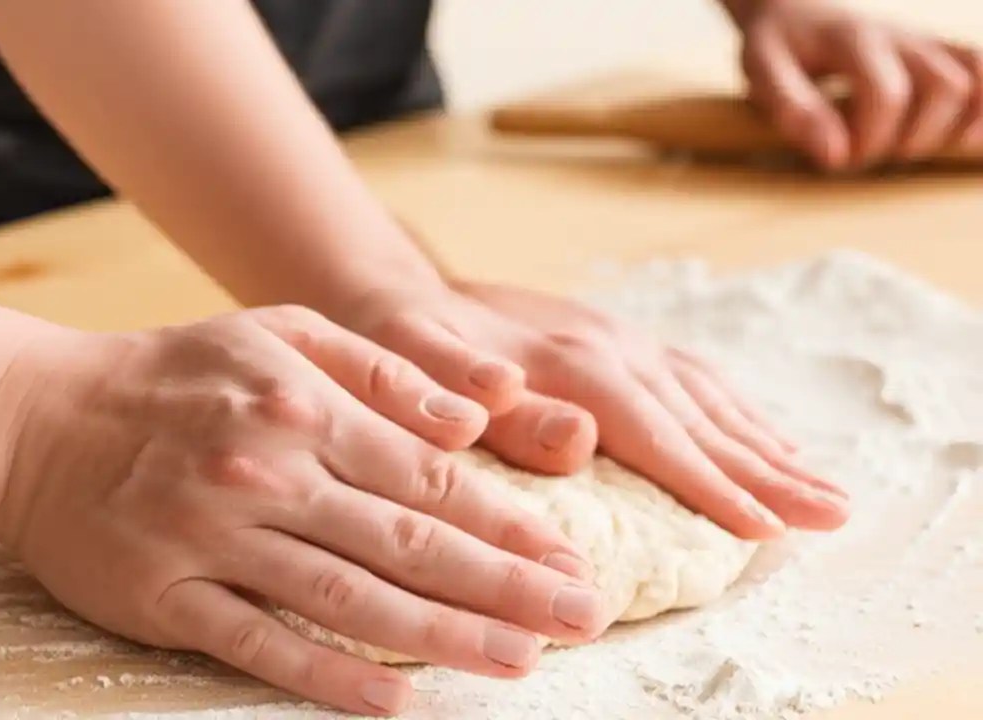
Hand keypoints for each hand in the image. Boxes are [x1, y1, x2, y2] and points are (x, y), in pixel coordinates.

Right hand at [0, 306, 602, 715]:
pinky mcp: (165, 597)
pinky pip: (260, 644)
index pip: (429, 478)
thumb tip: (473, 419)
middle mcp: (266, 472)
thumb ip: (381, 369)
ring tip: (519, 661)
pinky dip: (330, 677)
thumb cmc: (174, 373)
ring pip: (349, 601)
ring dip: (443, 635)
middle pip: (408, 545)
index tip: (573, 558)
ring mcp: (213, 540)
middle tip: (583, 618)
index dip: (510, 523)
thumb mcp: (278, 332)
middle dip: (506, 586)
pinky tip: (396, 701)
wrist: (38, 420)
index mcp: (301, 405)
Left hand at [341, 282, 849, 540]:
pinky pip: (693, 376)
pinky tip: (764, 439)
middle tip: (832, 516)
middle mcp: (605, 344)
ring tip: (822, 490)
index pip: (655, 433)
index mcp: (566, 363)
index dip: (710, 484)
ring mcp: (616, 336)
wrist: (394, 295)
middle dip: (766, 470)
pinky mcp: (614, 337)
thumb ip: (486, 402)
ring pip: (708, 395)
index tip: (765, 529)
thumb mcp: (415, 370)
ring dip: (767, 443)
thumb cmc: (399, 347)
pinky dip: (737, 413)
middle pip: (699, 415)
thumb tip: (573, 433)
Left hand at [730, 0, 982, 169]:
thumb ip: (792, 110)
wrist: (795, 9)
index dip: (871, 140)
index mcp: (855, 39)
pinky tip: (963, 138)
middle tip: (870, 153)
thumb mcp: (763, 71)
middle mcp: (901, 36)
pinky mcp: (938, 53)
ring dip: (951, 128)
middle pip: (944, 88)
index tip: (840, 158)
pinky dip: (982, 108)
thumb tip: (834, 156)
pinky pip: (982, 70)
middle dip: (912, 138)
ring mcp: (925, 43)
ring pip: (972, 80)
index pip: (889, 95)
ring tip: (908, 147)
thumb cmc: (778, 45)